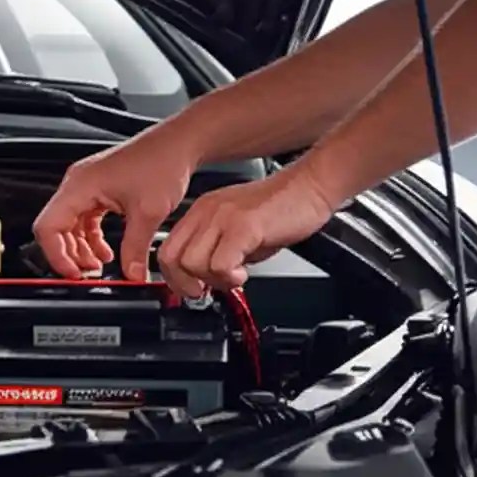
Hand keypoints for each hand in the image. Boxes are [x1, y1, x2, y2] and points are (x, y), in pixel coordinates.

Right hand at [33, 134, 197, 280]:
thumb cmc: (162, 161)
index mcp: (80, 185)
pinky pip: (85, 220)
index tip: (74, 275)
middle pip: (56, 228)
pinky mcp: (100, 190)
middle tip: (89, 275)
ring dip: (81, 249)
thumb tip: (131, 275)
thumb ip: (135, 248)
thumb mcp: (149, 212)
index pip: (48, 227)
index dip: (57, 256)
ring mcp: (88, 186)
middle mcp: (78, 184)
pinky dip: (92, 239)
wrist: (178, 143)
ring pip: (70, 226)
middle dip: (70, 255)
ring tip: (99, 266)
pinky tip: (106, 252)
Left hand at [157, 163, 334, 296]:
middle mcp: (207, 212)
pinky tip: (244, 273)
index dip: (175, 277)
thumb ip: (218, 252)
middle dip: (189, 283)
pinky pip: (220, 264)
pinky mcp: (244, 226)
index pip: (166, 250)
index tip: (192, 289)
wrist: (310, 187)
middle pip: (171, 258)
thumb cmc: (280, 209)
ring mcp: (223, 217)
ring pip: (192, 264)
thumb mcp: (239, 232)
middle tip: (212, 287)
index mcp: (201, 212)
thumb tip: (207, 281)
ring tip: (234, 276)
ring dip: (212, 280)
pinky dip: (229, 278)